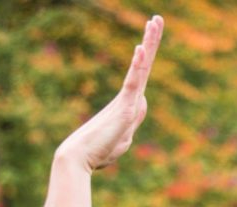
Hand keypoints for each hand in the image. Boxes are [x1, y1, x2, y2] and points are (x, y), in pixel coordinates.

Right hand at [55, 15, 162, 170]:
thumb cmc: (99, 151)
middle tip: (157, 18)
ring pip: (141, 68)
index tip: (150, 37)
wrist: (79, 157)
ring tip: (154, 22)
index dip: (148, 55)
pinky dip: (137, 66)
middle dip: (151, 41)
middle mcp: (128, 97)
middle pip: (144, 64)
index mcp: (129, 103)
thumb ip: (133, 119)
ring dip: (148, 44)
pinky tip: (142, 48)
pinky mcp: (124, 108)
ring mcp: (126, 100)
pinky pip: (132, 83)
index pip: (142, 74)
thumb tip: (141, 104)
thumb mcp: (124, 136)